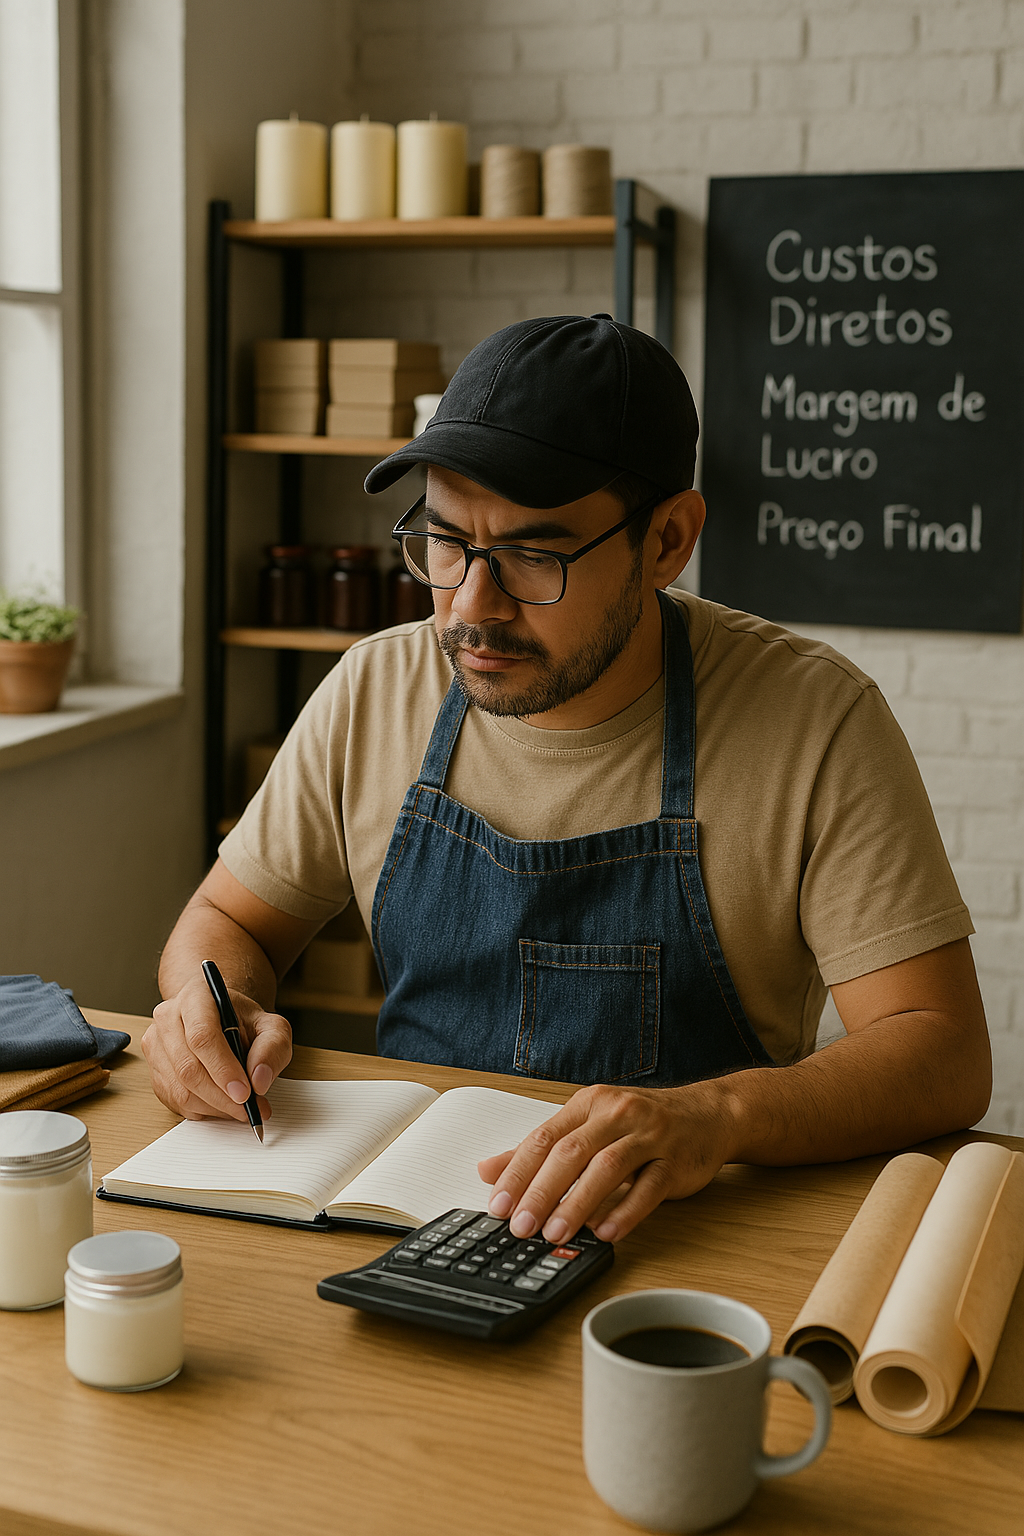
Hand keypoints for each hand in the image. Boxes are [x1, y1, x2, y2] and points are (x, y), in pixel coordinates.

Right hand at [143, 975, 291, 1121]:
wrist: (221, 1018)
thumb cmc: (243, 1021)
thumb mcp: (271, 1026)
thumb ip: (272, 1048)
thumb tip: (259, 1080)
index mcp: (196, 997)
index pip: (202, 1036)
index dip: (223, 1069)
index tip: (244, 1092)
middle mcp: (168, 1018)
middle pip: (187, 1068)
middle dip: (221, 1096)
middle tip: (248, 1108)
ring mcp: (156, 1045)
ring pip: (179, 1090)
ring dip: (214, 1107)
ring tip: (240, 1107)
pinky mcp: (154, 1070)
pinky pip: (175, 1101)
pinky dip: (203, 1110)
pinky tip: (222, 1104)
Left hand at [477, 1081, 734, 1244]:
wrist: (710, 1113)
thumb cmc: (643, 1123)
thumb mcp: (589, 1126)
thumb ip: (540, 1149)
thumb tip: (487, 1169)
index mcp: (589, 1104)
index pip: (544, 1137)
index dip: (518, 1173)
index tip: (499, 1205)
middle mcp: (617, 1113)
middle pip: (571, 1152)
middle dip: (542, 1192)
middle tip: (522, 1226)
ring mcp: (650, 1135)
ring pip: (607, 1167)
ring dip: (578, 1203)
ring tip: (556, 1234)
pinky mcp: (677, 1160)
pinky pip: (649, 1187)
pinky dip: (625, 1211)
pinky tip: (605, 1233)